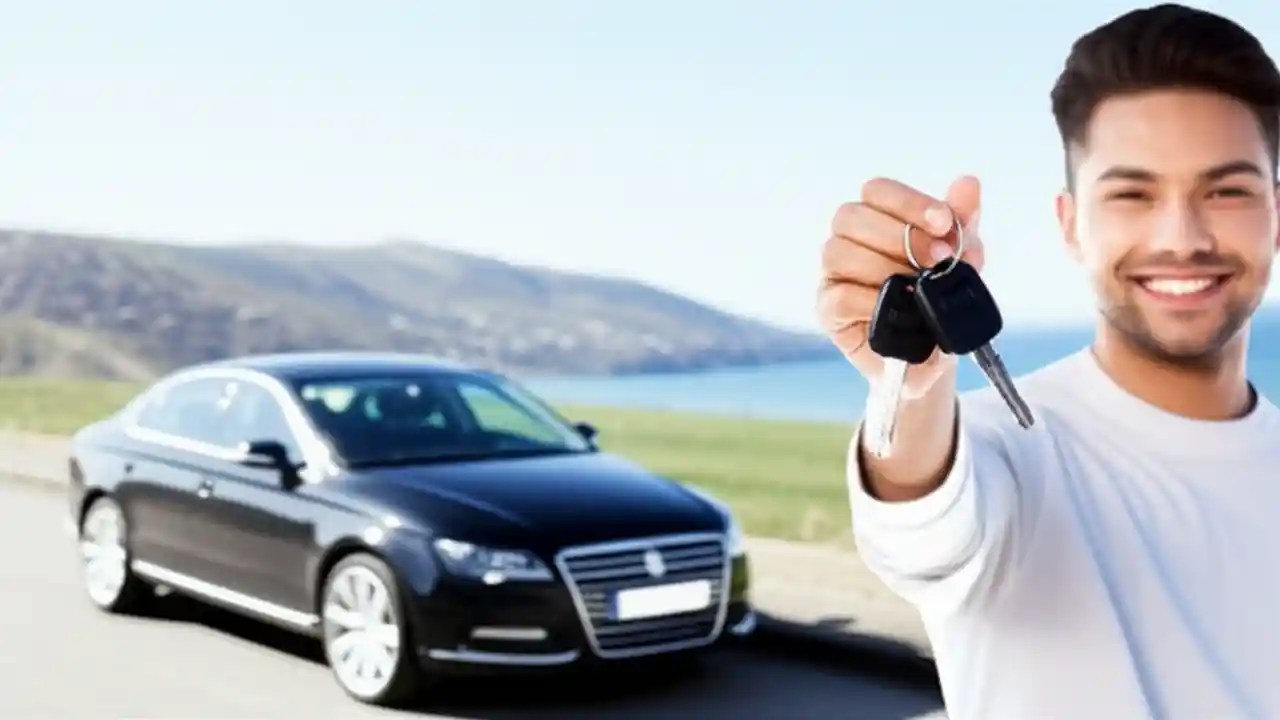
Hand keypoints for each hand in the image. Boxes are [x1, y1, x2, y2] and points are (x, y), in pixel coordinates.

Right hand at [817, 175, 983, 397]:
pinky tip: (899, 308)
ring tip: (920, 286)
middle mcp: (847, 241)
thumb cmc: (936, 300)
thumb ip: (962, 222)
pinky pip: (841, 294)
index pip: (877, 191)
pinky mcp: (828, 309)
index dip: (908, 202)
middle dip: (901, 234)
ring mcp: (833, 275)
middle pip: (852, 216)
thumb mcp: (960, 259)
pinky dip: (873, 299)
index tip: (943, 222)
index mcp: (875, 218)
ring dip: (886, 266)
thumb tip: (968, 183)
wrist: (930, 356)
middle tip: (939, 258)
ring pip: (841, 252)